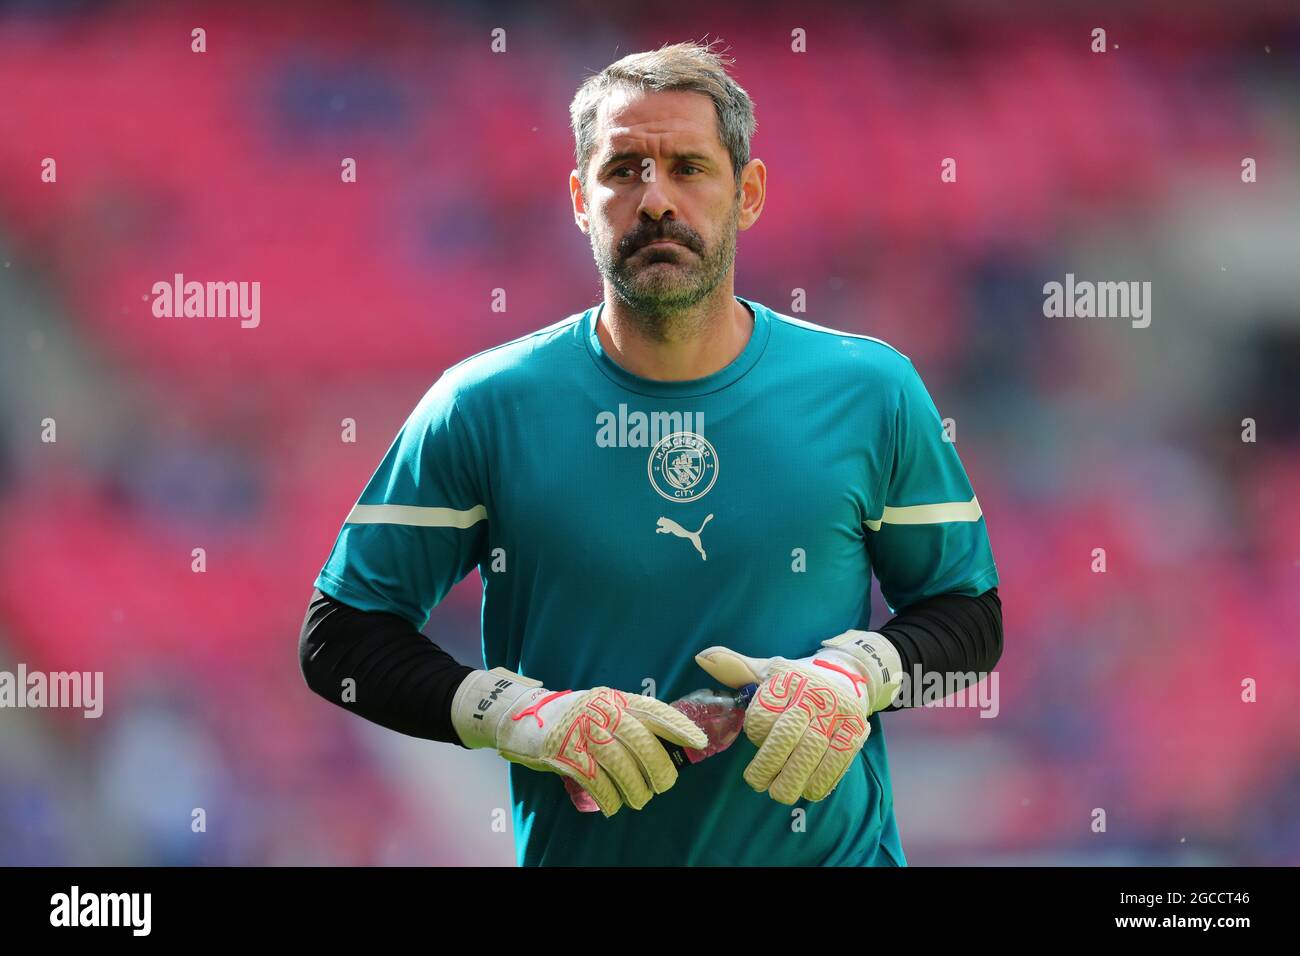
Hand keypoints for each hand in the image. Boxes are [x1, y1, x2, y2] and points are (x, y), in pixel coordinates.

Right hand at [452, 667, 707, 816]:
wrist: (518, 716)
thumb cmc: (568, 717)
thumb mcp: (598, 708)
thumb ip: (626, 721)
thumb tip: (665, 745)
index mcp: (612, 699)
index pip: (653, 709)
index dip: (678, 725)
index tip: (699, 741)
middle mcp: (598, 711)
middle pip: (640, 742)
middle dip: (658, 768)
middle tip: (663, 785)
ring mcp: (579, 731)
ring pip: (620, 765)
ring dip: (634, 789)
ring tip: (638, 800)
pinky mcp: (562, 753)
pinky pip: (595, 781)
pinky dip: (609, 797)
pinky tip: (613, 805)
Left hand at [694, 631, 902, 804]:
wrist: (848, 675)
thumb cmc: (797, 680)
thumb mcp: (767, 670)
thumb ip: (735, 669)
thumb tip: (702, 658)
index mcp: (788, 680)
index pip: (764, 714)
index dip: (756, 732)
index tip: (754, 739)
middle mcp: (814, 696)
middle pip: (787, 737)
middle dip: (769, 765)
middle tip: (757, 782)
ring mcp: (837, 716)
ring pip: (812, 755)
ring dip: (793, 781)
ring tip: (779, 792)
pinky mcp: (856, 733)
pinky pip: (837, 764)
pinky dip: (820, 782)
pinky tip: (807, 790)